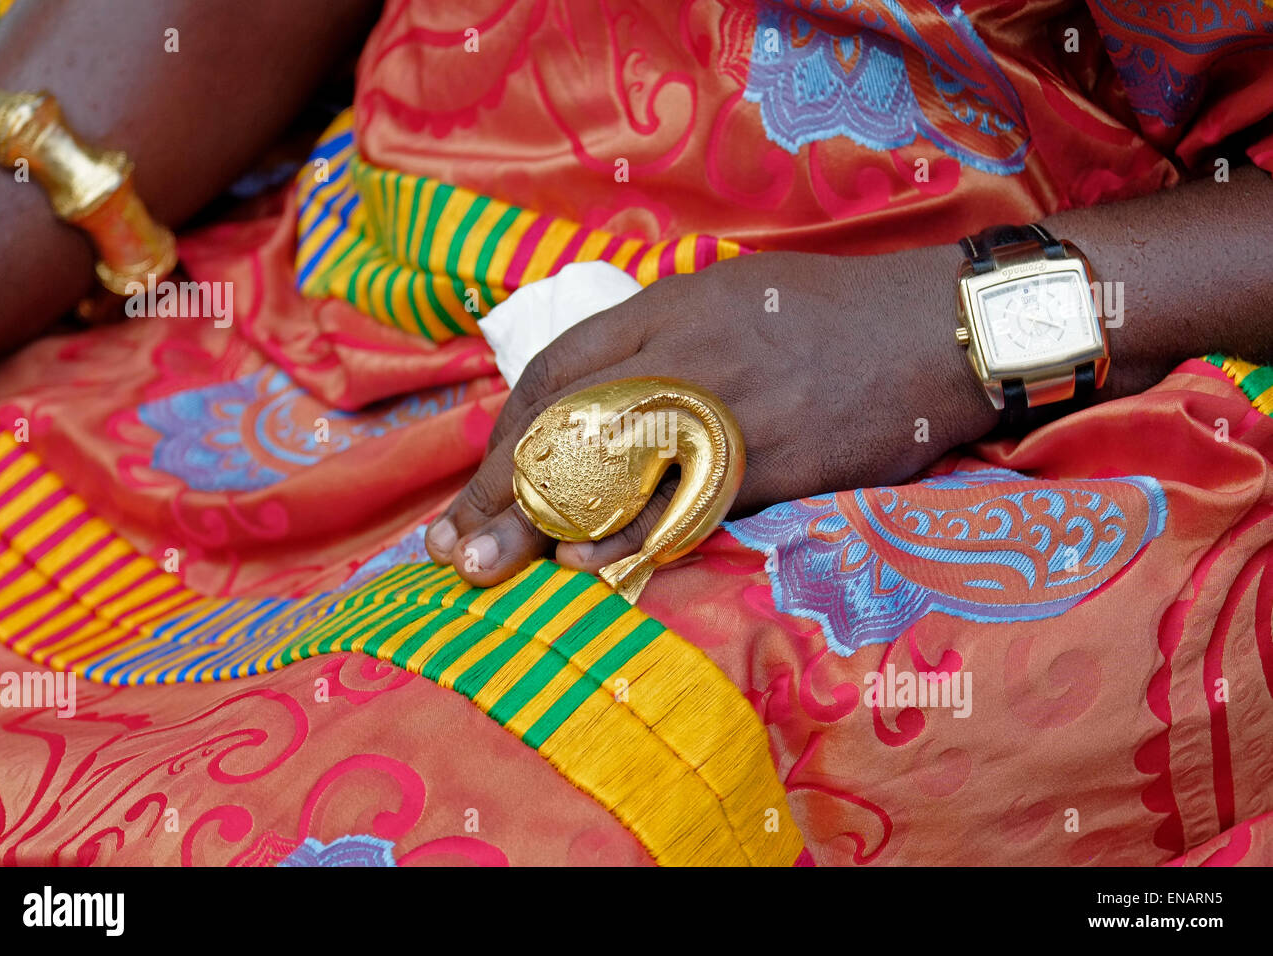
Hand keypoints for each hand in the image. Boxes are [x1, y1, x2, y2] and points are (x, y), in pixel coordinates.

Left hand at [425, 245, 998, 585]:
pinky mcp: (774, 462)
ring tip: (489, 569)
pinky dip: (626, 541)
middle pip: (564, 427)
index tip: (478, 489)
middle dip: (497, 491)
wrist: (934, 329)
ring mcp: (727, 410)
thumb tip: (592, 401)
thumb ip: (655, 340)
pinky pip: (682, 508)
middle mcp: (684, 355)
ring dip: (540, 527)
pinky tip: (584, 568)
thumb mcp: (726, 296)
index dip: (503, 438)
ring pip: (611, 471)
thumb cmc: (826, 316)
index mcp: (667, 308)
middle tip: (452, 548)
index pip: (554, 374)